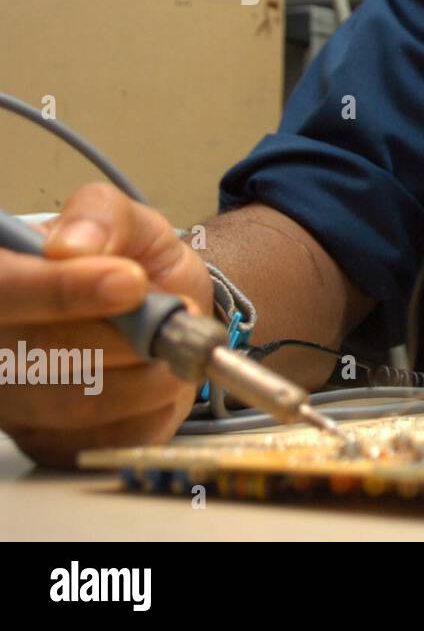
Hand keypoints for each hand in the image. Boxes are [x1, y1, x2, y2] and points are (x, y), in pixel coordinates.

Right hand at [0, 182, 212, 466]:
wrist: (166, 314)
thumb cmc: (134, 266)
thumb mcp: (131, 223)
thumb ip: (102, 217)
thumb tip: (71, 246)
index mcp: (0, 278)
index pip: (4, 290)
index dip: (62, 292)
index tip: (130, 283)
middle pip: (37, 356)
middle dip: (123, 338)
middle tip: (171, 313)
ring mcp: (13, 400)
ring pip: (76, 404)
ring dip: (144, 375)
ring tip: (168, 344)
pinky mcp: (49, 442)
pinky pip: (105, 438)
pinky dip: (149, 407)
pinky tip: (154, 376)